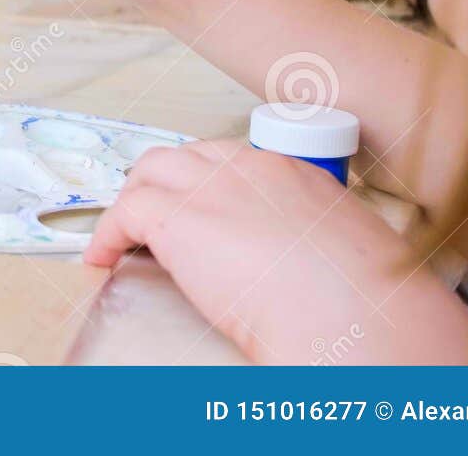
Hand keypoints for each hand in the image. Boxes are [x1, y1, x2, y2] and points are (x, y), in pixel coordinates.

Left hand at [86, 140, 467, 363]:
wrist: (351, 311)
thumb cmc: (364, 300)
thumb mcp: (348, 250)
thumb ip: (315, 243)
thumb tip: (304, 267)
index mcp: (292, 172)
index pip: (229, 159)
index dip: (204, 184)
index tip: (198, 210)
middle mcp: (246, 168)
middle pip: (183, 156)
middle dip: (162, 185)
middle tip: (154, 222)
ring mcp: (209, 187)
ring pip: (148, 172)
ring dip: (133, 203)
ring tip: (125, 236)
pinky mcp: (176, 218)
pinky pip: (124, 213)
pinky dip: (107, 234)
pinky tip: (102, 259)